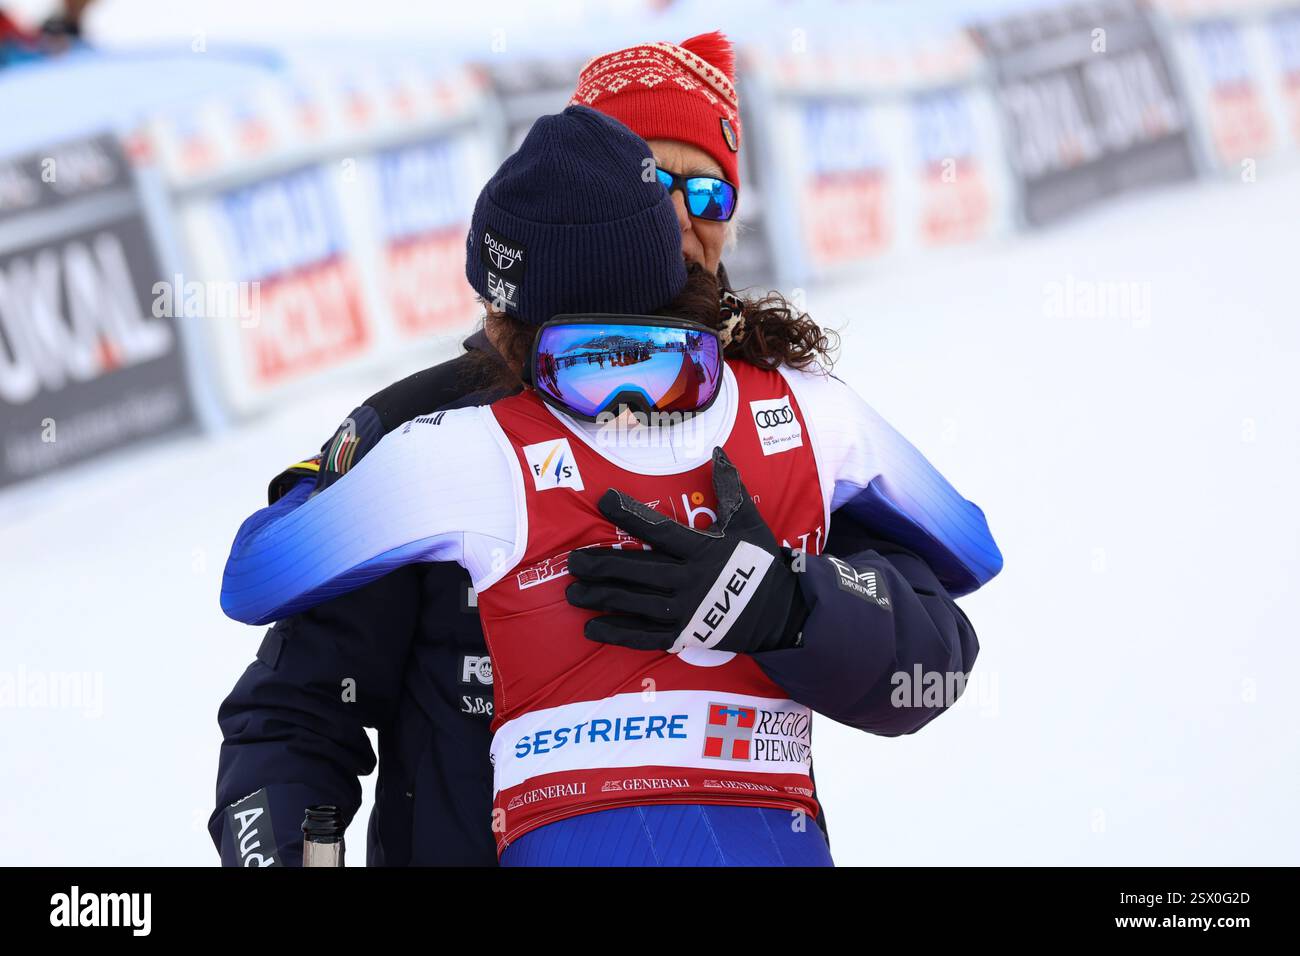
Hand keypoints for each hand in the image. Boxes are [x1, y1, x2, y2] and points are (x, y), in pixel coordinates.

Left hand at [566, 447, 808, 653]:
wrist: (783, 613)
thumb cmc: (762, 563)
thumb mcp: (750, 523)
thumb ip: (730, 489)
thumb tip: (718, 451)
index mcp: (703, 549)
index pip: (659, 529)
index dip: (630, 514)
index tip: (603, 500)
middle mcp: (690, 580)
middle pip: (637, 570)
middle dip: (602, 566)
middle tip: (573, 561)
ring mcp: (685, 611)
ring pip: (635, 603)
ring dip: (601, 598)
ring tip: (573, 592)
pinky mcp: (685, 636)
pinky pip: (645, 636)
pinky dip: (618, 633)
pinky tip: (593, 629)